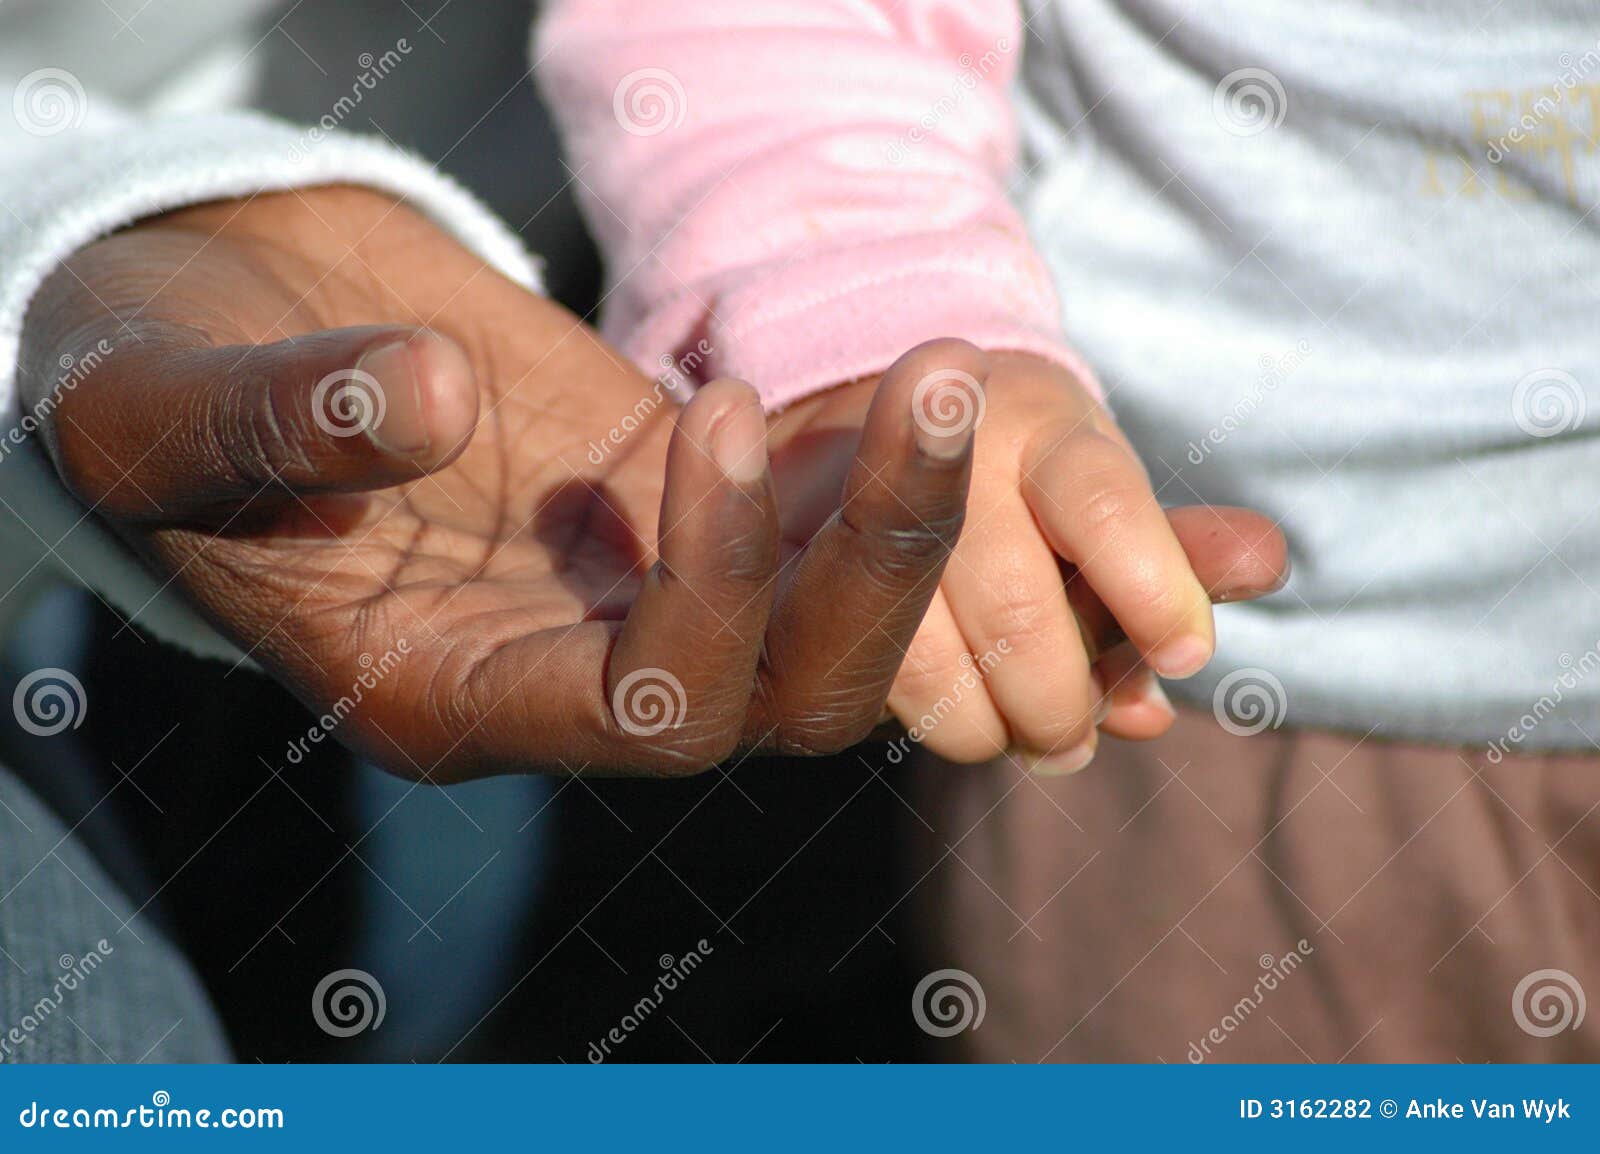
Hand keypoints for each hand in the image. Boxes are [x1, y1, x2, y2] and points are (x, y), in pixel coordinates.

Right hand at [17, 189, 976, 780]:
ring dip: (905, 516)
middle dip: (879, 567)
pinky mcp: (659, 504)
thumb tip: (428, 393)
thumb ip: (279, 419)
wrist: (202, 326)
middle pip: (786, 702)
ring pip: (825, 631)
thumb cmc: (150, 388)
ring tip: (950, 371)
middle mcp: (562, 673)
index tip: (718, 415)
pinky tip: (906, 374)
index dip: (713, 586)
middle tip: (939, 391)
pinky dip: (867, 465)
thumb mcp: (162, 406)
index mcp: (447, 695)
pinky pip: (808, 527)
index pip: (645, 715)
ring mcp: (626, 594)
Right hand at [767, 341, 1287, 771]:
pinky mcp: (798, 572)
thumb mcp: (1096, 496)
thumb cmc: (1014, 485)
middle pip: (1017, 608)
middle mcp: (942, 454)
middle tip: (1078, 741)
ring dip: (997, 726)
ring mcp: (856, 512)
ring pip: (935, 664)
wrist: (858, 431)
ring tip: (1028, 736)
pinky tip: (967, 717)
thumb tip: (1263, 563)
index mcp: (1036, 422)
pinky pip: (873, 684)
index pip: (1097, 502)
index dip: (1150, 585)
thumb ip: (1172, 541)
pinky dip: (937, 722)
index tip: (1184, 657)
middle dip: (1062, 699)